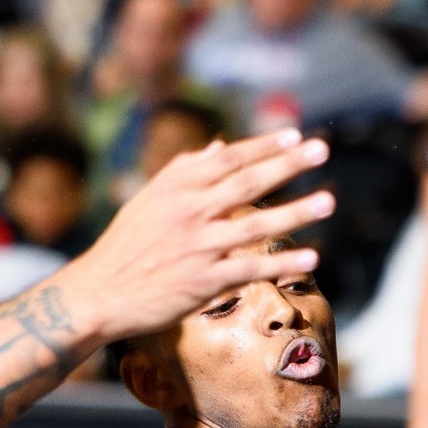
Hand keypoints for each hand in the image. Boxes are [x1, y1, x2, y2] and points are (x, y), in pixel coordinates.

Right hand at [60, 130, 334, 342]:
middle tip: (321, 150)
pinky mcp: (203, 281)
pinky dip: (282, 264)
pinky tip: (312, 258)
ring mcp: (197, 246)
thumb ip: (185, 172)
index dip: (262, 145)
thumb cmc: (126, 245)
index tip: (293, 135)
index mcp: (175, 187)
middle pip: (247, 182)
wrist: (99, 292)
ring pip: (255, 225)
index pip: (227, 158)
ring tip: (329, 201)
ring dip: (296, 212)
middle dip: (287, 164)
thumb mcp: (149, 200)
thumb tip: (219, 147)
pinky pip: (251, 269)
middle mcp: (188, 211)